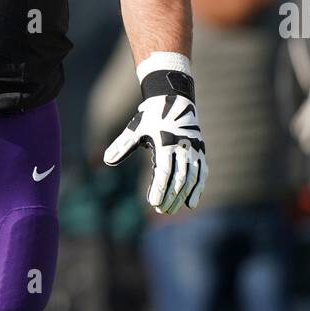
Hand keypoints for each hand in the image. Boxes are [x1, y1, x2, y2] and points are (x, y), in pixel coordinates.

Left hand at [104, 67, 206, 214]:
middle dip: (170, 196)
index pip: (164, 172)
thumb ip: (122, 145)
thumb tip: (107, 161)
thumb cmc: (152, 117)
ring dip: (182, 196)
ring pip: (191, 179)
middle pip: (178, 179)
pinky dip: (198, 189)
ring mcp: (194, 150)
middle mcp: (183, 147)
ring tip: (171, 210)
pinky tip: (191, 204)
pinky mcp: (201, 152)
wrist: (175, 100)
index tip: (153, 203)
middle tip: (160, 210)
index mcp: (166, 143)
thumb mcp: (135, 129)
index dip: (160, 189)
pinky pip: (202, 173)